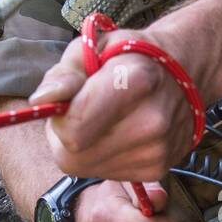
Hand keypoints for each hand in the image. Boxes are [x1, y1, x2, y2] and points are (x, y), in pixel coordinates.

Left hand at [30, 27, 198, 182]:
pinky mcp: (158, 170)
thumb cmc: (129, 57)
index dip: (60, 118)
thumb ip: (62, 75)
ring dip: (84, 148)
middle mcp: (150, 122)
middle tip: (83, 113)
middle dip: (68, 135)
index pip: (73, 128)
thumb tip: (40, 100)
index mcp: (134, 82)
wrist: (181, 74)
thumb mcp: (91, 48)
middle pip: (76, 154)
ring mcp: (157, 151)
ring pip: (88, 167)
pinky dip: (102, 157)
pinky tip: (118, 136)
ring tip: (103, 122)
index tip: (70, 102)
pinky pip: (107, 173)